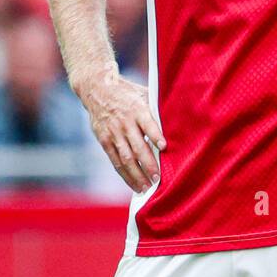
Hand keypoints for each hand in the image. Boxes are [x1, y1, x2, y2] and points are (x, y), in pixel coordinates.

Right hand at [78, 69, 164, 191]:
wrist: (98, 90)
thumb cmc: (127, 93)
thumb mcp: (143, 93)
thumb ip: (157, 108)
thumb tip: (179, 119)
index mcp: (137, 109)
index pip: (147, 123)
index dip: (155, 135)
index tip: (164, 146)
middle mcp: (124, 122)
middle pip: (137, 146)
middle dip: (148, 164)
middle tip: (157, 178)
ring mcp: (113, 133)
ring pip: (126, 158)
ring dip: (137, 174)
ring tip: (147, 187)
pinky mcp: (104, 140)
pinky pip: (115, 161)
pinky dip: (125, 174)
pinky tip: (134, 184)